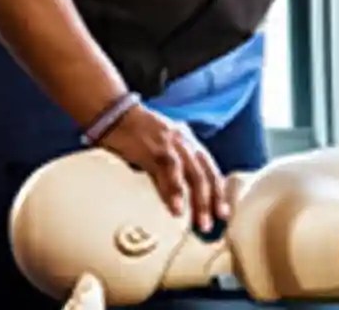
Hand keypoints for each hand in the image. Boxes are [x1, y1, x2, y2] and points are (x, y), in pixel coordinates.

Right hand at [97, 104, 229, 232]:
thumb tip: (175, 199)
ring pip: (193, 175)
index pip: (210, 169)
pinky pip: (170, 172)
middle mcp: (185, 142)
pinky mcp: (156, 148)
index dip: (218, 192)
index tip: (222, 213)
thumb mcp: (160, 151)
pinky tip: (176, 207)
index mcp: (188, 142)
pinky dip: (175, 191)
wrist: (115, 114)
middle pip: (204, 175)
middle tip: (210, 224)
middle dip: (211, 202)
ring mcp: (172, 144)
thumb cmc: (135, 134)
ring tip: (199, 222)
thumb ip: (170, 172)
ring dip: (198, 201)